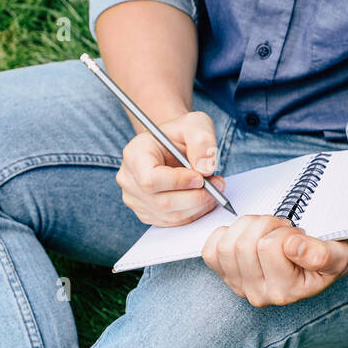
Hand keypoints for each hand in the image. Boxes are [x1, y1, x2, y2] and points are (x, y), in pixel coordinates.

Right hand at [117, 111, 226, 225]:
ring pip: (170, 215)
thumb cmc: (181, 134)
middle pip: (162, 202)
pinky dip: (193, 213)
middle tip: (218, 185)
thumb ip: (202, 141)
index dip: (178, 182)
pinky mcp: (147, 214)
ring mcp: (135, 200)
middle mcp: (129, 180)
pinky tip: (203, 199)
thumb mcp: (195, 125)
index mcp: (134, 154)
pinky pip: (173, 222)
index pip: (150, 179)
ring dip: (198, 206)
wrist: (172, 146)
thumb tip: (205, 169)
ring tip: (214, 190)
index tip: (201, 177)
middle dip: (195, 197)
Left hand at [201, 215, 347, 306]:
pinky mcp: (226, 275)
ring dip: (248, 227)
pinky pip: (211, 250)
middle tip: (283, 229)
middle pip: (244, 245)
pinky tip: (247, 236)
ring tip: (269, 231)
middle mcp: (260, 295)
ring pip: (227, 244)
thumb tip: (294, 248)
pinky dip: (226, 234)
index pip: (270, 246)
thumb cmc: (328, 255)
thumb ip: (321, 254)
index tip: (300, 235)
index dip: (285, 231)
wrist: (323, 261)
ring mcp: (240, 286)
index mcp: (285, 292)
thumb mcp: (338, 254)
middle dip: (265, 225)